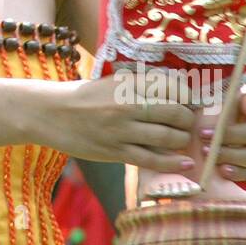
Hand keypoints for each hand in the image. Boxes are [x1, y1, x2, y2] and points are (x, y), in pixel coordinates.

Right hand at [42, 68, 196, 172]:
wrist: (52, 113)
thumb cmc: (86, 96)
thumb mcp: (113, 81)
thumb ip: (143, 83)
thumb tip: (179, 86)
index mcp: (128, 83)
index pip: (173, 87)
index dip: (189, 97)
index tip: (193, 103)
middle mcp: (127, 104)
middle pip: (175, 113)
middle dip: (189, 120)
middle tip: (190, 122)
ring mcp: (121, 130)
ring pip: (167, 137)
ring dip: (182, 140)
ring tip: (183, 139)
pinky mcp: (115, 151)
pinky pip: (151, 159)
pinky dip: (172, 163)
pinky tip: (184, 164)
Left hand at [204, 86, 245, 180]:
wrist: (213, 123)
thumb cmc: (217, 104)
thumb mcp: (220, 93)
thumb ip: (224, 92)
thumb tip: (238, 102)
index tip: (240, 106)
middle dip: (230, 135)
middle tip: (204, 135)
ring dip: (229, 154)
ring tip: (206, 151)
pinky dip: (235, 172)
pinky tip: (221, 169)